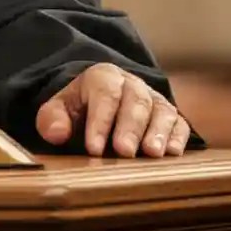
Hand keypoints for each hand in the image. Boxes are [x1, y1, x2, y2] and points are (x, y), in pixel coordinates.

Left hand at [35, 63, 189, 157]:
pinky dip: (177, 137)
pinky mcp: (170, 116)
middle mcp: (133, 85)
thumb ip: (52, 119)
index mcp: (104, 77)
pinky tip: (172, 153)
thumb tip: (57, 133)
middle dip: (130, 127)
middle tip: (124, 151)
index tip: (93, 148)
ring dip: (158, 132)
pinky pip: (178, 123)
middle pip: (136, 101)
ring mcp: (154, 100)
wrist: (99, 103)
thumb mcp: (58, 110)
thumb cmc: (78, 110)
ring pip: (161, 110)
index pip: (104, 95)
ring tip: (152, 153)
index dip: (100, 121)